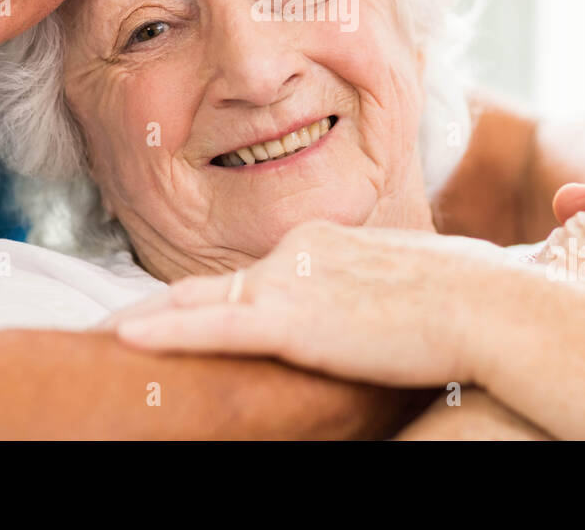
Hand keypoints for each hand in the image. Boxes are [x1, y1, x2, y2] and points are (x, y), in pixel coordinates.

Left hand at [112, 223, 516, 387]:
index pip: (251, 272)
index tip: (175, 307)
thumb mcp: (409, 280)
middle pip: (212, 281)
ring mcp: (290, 282)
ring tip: (99, 339)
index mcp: (321, 241)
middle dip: (159, 306)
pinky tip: (125, 343)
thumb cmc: (467, 294)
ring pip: (199, 302)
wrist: (485, 303)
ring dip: (146, 324)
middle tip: (111, 325)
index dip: (210, 294)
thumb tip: (375, 305)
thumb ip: (372, 286)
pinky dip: (166, 333)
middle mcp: (296, 251)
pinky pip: (213, 325)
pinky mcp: (293, 319)